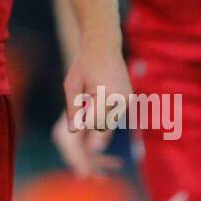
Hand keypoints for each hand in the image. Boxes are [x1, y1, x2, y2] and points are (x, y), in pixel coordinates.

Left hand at [53, 39, 131, 176]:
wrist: (103, 45)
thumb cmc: (84, 64)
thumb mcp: (72, 85)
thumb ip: (74, 109)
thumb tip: (74, 132)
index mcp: (107, 97)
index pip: (96, 125)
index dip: (88, 139)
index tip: (87, 154)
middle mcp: (122, 100)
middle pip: (105, 126)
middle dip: (93, 132)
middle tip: (87, 151)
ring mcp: (128, 99)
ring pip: (110, 122)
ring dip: (99, 122)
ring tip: (90, 111)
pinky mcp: (129, 99)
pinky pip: (115, 115)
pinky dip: (105, 115)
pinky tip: (97, 102)